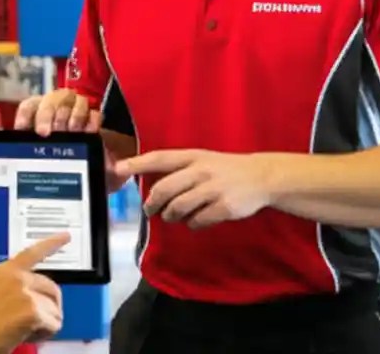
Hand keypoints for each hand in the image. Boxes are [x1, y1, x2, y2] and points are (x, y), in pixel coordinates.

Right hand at [0, 233, 68, 353]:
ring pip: (54, 309)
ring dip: (45, 322)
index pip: (33, 252)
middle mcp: (18, 277)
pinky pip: (53, 324)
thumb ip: (13, 286)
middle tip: (33, 321)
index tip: (66, 236)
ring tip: (24, 329)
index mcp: (5, 271)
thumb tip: (34, 296)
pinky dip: (45, 333)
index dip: (52, 243)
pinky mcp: (33, 311)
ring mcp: (26, 293)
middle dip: (49, 306)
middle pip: (52, 287)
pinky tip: (27, 335)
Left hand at [15, 88, 99, 135]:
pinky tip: (88, 132)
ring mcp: (77, 106)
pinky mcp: (93, 115)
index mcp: (38, 107)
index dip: (24, 115)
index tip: (21, 129)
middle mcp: (57, 102)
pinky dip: (92, 122)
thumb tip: (12, 140)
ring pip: (76, 102)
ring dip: (72, 116)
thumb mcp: (36, 142)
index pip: (29, 106)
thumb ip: (25, 140)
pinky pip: (95, 114)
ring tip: (70, 130)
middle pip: (52, 100)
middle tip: (45, 132)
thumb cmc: (52, 143)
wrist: (82, 150)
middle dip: (47, 115)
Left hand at [116, 150, 275, 228]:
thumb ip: (178, 169)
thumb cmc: (225, 169)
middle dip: (152, 203)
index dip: (137, 163)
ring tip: (172, 216)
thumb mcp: (202, 159)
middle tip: (149, 210)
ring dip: (170, 215)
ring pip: (178, 208)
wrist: (261, 176)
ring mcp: (213, 189)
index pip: (159, 158)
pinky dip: (192, 224)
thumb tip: (149, 185)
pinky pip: (198, 221)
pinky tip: (195, 220)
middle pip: (164, 189)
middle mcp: (201, 171)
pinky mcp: (224, 207)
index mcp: (194, 156)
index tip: (118, 168)